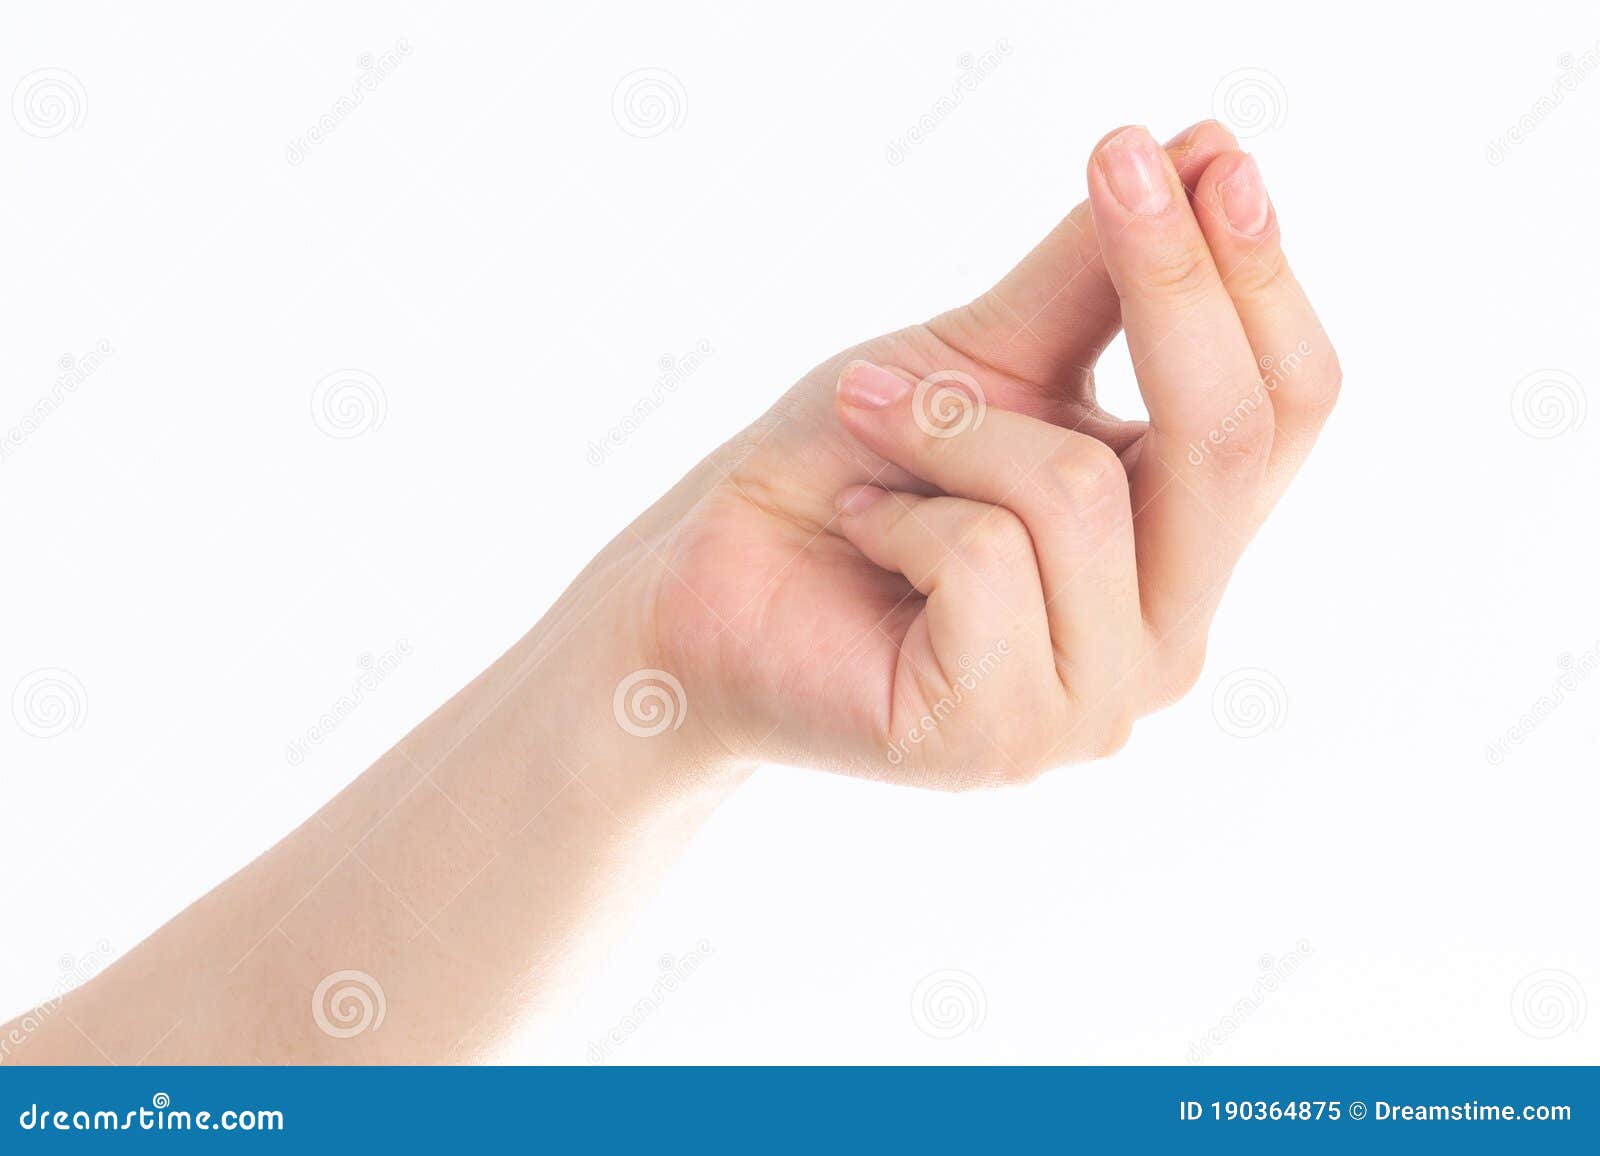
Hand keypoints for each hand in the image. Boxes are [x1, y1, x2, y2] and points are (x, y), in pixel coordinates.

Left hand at [634, 120, 1338, 786]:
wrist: (712, 580)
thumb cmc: (847, 466)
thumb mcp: (981, 359)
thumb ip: (1095, 284)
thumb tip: (1206, 151)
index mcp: (1183, 546)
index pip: (1284, 411)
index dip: (1256, 277)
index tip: (1209, 150)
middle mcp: (1168, 636)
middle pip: (1229, 446)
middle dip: (1169, 283)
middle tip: (1116, 160)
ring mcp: (1091, 705)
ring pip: (1075, 493)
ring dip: (947, 422)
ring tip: (868, 418)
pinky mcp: (997, 737)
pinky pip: (981, 558)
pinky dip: (898, 507)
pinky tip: (863, 524)